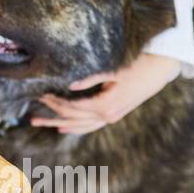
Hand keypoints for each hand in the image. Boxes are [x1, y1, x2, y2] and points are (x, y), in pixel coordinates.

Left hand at [32, 53, 181, 134]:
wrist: (161, 68)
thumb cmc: (136, 64)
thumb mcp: (113, 69)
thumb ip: (91, 78)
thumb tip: (70, 86)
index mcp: (106, 105)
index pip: (72, 107)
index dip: (54, 102)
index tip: (40, 94)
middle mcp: (107, 116)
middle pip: (72, 118)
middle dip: (50, 114)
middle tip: (32, 110)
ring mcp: (111, 118)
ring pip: (79, 126)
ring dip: (57, 124)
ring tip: (37, 122)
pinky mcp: (113, 115)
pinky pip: (90, 126)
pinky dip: (75, 127)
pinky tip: (62, 128)